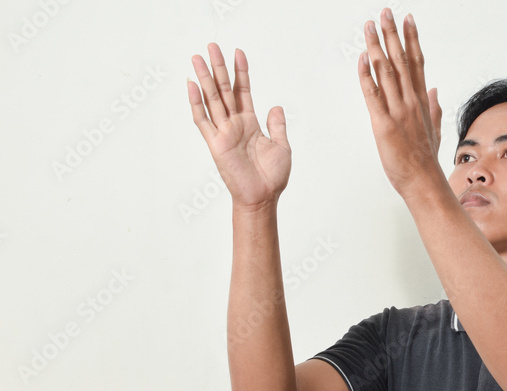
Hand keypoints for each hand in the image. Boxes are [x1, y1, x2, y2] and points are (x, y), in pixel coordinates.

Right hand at [187, 44, 290, 209]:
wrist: (264, 197)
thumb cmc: (273, 177)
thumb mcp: (282, 146)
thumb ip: (278, 125)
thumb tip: (276, 106)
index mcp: (250, 123)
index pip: (244, 91)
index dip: (241, 72)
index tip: (238, 52)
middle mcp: (235, 125)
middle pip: (225, 90)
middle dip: (218, 67)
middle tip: (212, 46)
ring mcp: (223, 132)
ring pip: (212, 99)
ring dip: (204, 78)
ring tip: (197, 57)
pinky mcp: (215, 144)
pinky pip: (202, 120)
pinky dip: (196, 103)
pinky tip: (191, 85)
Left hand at [358, 9, 443, 198]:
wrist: (424, 181)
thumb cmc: (425, 160)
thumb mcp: (433, 130)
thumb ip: (434, 107)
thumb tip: (435, 90)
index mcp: (421, 102)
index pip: (417, 63)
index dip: (412, 39)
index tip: (409, 20)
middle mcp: (410, 102)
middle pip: (401, 60)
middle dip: (393, 34)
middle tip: (386, 12)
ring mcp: (398, 112)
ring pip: (387, 72)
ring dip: (377, 46)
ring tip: (371, 26)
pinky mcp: (384, 124)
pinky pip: (373, 95)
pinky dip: (366, 76)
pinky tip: (362, 59)